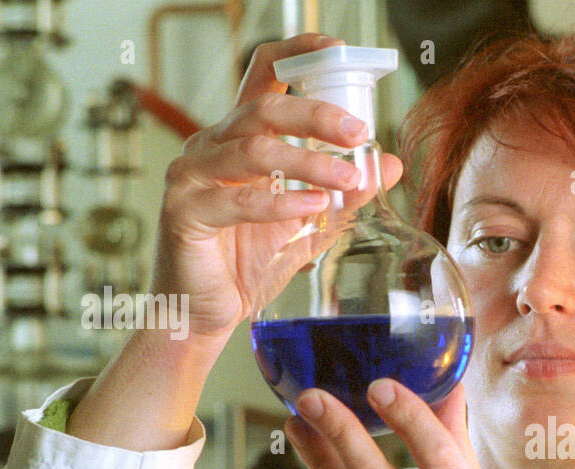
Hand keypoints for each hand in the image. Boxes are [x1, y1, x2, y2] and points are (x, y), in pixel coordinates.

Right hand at [150, 34, 403, 352]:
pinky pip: (237, 201)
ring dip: (307, 163)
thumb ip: (344, 192)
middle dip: (316, 115)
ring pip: (253, 151)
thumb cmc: (245, 264)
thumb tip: (390, 165)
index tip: (338, 49)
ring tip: (346, 180)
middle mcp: (211, 147)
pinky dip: (280, 203)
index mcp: (239, 139)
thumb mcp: (307, 222)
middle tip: (359, 134)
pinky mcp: (184, 213)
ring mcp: (192, 177)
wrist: (204, 314)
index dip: (297, 52)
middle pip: (264, 109)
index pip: (263, 74)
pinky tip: (313, 207)